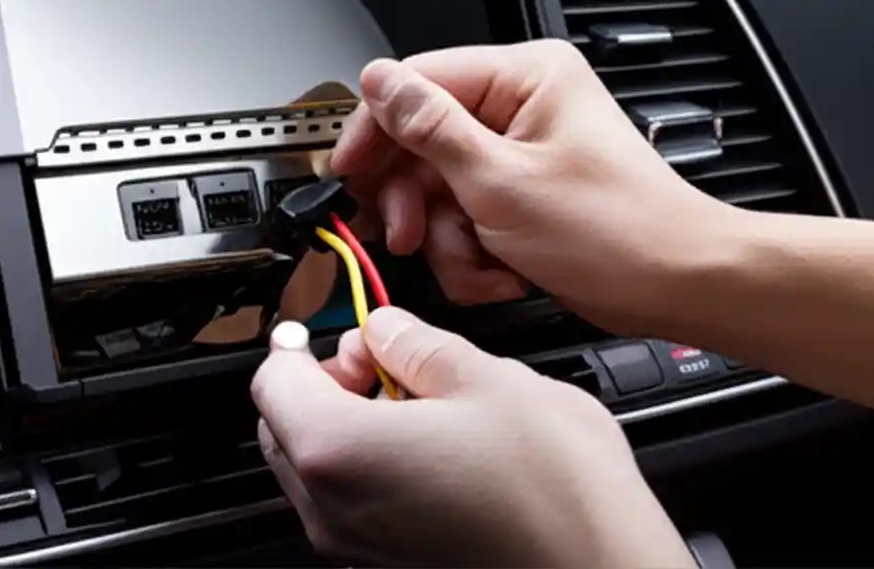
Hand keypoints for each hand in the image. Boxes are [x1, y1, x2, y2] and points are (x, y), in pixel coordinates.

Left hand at [250, 307, 693, 566]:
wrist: (601, 567)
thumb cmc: (553, 488)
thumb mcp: (485, 377)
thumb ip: (416, 344)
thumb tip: (385, 328)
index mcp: (340, 448)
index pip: (272, 378)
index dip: (306, 343)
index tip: (351, 333)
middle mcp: (332, 507)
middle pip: (284, 425)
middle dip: (326, 383)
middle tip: (392, 364)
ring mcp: (355, 544)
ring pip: (315, 465)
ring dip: (349, 424)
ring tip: (425, 406)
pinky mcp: (385, 563)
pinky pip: (349, 502)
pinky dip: (371, 465)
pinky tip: (436, 449)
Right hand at [332, 40, 732, 332]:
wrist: (676, 286)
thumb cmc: (618, 232)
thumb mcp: (502, 182)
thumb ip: (430, 129)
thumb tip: (378, 82)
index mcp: (524, 76)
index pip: (416, 81)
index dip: (375, 131)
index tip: (351, 174)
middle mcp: (522, 104)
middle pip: (422, 141)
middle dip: (418, 200)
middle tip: (410, 234)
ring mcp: (521, 152)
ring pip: (439, 188)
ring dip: (447, 238)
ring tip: (476, 262)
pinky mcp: (523, 194)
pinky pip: (466, 215)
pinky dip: (472, 253)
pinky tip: (499, 271)